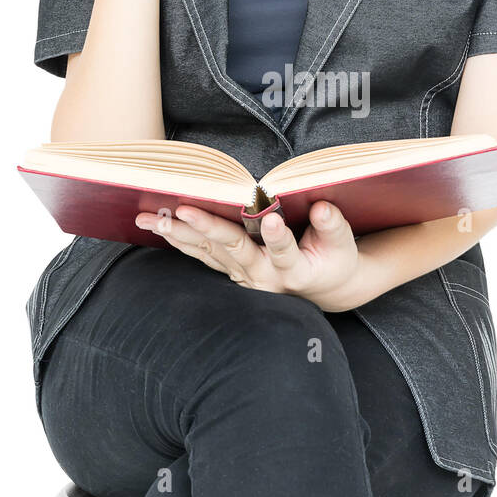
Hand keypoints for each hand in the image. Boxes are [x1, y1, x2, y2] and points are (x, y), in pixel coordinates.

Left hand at [134, 200, 366, 312]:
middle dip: (207, 228)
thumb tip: (322, 207)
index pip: (286, 252)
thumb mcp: (342, 244)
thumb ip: (332, 225)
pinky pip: (203, 255)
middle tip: (184, 211)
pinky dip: (182, 240)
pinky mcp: (232, 272)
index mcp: (295, 270)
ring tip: (154, 219)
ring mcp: (244, 276)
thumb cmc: (335, 260)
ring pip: (209, 252)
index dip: (278, 237)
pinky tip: (160, 226)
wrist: (322, 289)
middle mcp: (264, 275)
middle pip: (234, 249)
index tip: (270, 218)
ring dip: (180, 235)